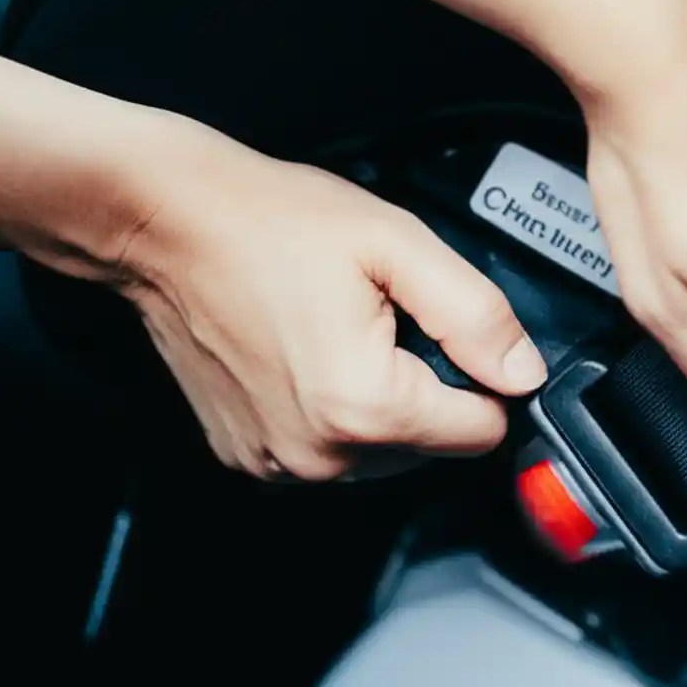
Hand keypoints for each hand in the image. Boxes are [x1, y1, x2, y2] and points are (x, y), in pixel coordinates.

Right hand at [112, 118, 547, 479]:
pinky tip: (308, 355)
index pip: (482, 432)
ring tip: (342, 333)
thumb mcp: (397, 245)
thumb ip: (476, 315)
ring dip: (382, 404)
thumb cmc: (270, 223)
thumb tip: (524, 374)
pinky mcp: (250, 457)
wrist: (162, 222)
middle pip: (433, 447)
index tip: (448, 334)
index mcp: (366, 408)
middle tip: (384, 321)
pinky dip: (334, 413)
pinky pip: (330, 452)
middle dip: (429, 389)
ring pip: (384, 454)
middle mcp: (321, 456)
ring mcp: (279, 464)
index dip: (482, 379)